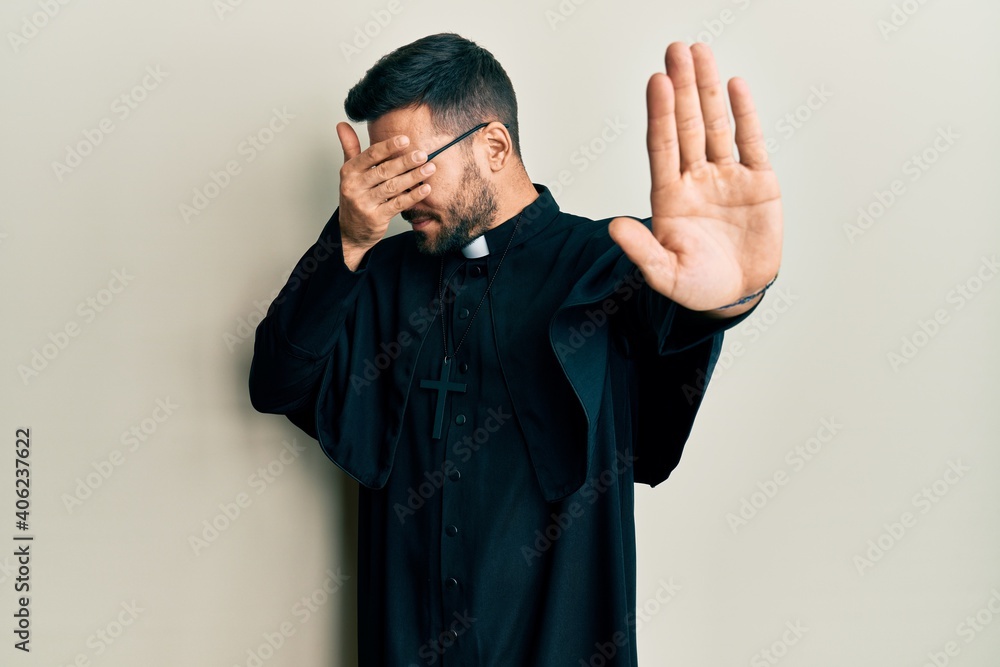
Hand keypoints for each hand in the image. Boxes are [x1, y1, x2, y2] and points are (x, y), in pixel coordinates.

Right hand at [335, 122, 435, 251]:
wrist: (351, 231)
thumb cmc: (355, 197)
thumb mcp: (349, 172)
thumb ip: (350, 148)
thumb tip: (342, 124)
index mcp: (349, 172)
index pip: (370, 155)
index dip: (388, 147)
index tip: (406, 139)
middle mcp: (354, 187)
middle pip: (383, 171)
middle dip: (405, 162)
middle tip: (422, 154)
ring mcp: (364, 204)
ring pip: (392, 187)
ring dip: (413, 177)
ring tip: (429, 168)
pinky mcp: (376, 218)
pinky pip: (397, 204)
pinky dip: (413, 196)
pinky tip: (425, 188)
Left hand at [608, 42, 782, 316]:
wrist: (736, 295)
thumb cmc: (697, 286)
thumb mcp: (664, 274)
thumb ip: (641, 250)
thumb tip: (614, 227)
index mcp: (670, 197)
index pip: (663, 146)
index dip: (661, 114)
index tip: (657, 81)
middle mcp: (696, 179)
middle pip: (687, 125)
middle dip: (682, 87)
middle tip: (676, 50)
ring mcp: (726, 178)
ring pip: (716, 125)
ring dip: (708, 90)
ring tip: (700, 53)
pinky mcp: (758, 183)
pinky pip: (751, 142)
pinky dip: (744, 114)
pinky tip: (734, 85)